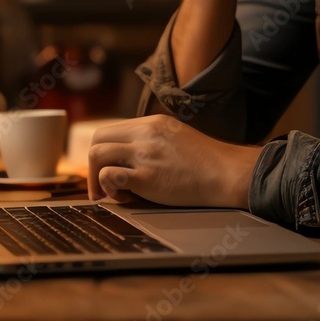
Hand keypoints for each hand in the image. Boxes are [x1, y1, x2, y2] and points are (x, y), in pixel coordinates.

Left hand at [87, 115, 262, 207]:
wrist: (227, 173)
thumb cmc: (207, 162)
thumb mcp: (177, 137)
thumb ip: (154, 141)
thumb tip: (132, 157)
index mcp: (152, 123)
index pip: (110, 130)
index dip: (103, 153)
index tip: (108, 172)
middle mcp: (145, 133)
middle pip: (97, 138)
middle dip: (92, 165)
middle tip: (102, 188)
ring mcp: (145, 154)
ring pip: (96, 154)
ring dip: (95, 177)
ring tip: (112, 195)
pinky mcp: (147, 177)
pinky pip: (109, 176)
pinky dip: (108, 188)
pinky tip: (125, 197)